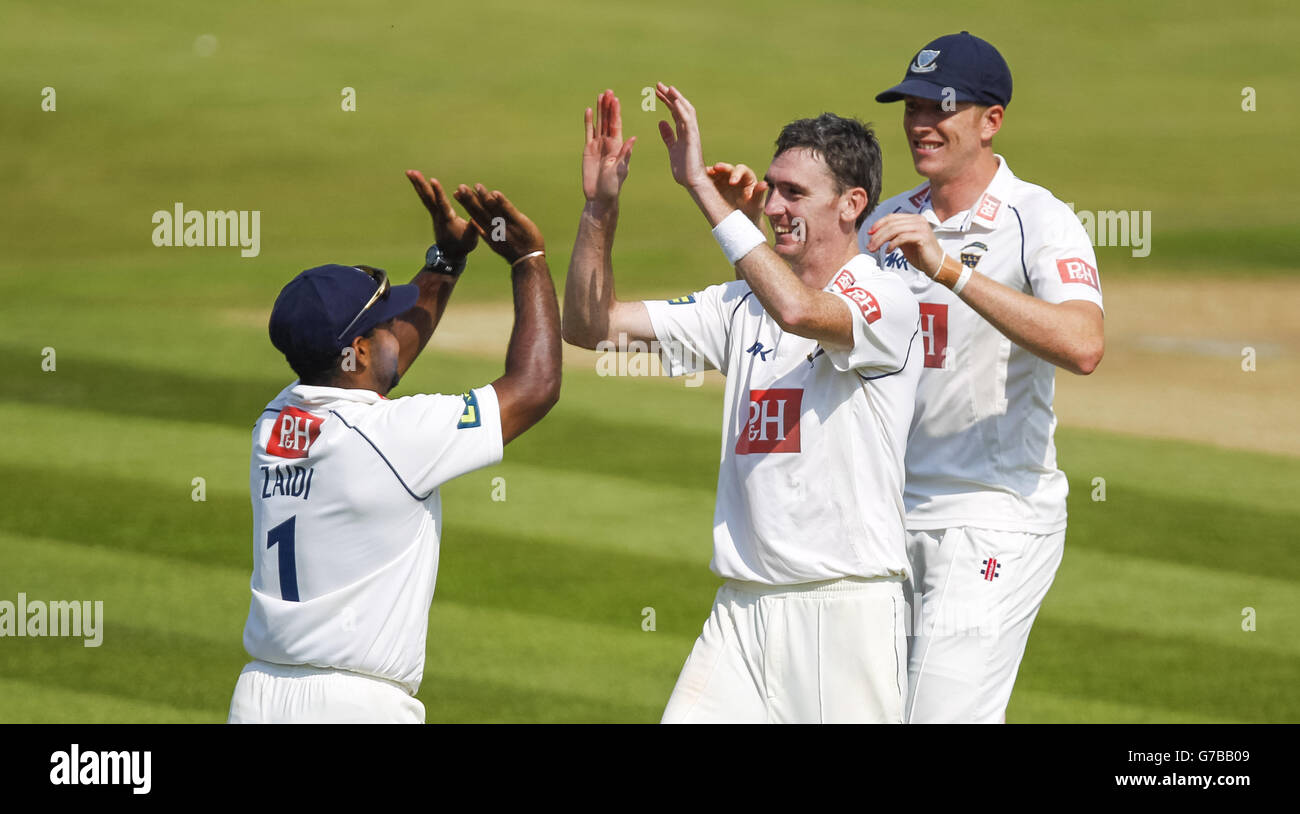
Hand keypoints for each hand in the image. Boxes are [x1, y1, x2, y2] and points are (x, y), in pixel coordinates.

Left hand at [406, 170, 478, 257]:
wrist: (451, 254)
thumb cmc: (463, 245)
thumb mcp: (471, 238)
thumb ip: (473, 227)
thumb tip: (477, 218)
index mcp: (448, 219)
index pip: (441, 203)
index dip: (437, 192)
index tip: (432, 180)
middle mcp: (438, 215)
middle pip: (428, 197)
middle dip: (420, 184)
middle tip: (412, 172)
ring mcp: (434, 214)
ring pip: (425, 197)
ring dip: (417, 184)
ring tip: (410, 172)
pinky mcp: (434, 213)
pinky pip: (426, 199)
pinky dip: (421, 189)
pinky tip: (417, 181)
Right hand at [454, 184, 544, 263]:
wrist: (528, 261)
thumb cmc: (513, 252)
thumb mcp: (495, 244)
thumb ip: (484, 232)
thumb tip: (473, 222)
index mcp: (488, 232)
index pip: (474, 214)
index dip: (465, 204)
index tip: (456, 194)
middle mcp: (495, 227)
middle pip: (480, 210)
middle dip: (470, 199)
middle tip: (460, 187)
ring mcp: (506, 224)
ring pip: (493, 208)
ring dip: (484, 197)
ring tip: (476, 186)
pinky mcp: (518, 222)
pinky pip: (509, 210)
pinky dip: (502, 202)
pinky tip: (495, 193)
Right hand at [583, 90, 635, 209]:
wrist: (600, 197)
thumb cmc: (613, 186)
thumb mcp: (621, 169)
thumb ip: (625, 154)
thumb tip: (633, 138)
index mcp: (618, 145)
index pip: (616, 125)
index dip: (616, 112)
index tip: (615, 99)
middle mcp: (609, 142)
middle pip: (608, 120)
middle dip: (608, 106)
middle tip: (608, 91)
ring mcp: (598, 145)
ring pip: (598, 123)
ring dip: (599, 110)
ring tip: (600, 95)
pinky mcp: (588, 150)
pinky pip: (588, 132)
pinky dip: (588, 122)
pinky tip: (588, 110)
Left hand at [655, 82, 709, 191]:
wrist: (693, 182)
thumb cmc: (684, 169)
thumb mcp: (672, 148)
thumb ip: (668, 135)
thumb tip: (661, 122)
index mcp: (683, 132)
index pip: (675, 112)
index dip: (667, 101)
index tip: (657, 92)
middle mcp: (689, 130)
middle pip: (680, 108)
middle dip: (670, 96)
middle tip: (658, 85)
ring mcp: (692, 134)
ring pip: (686, 111)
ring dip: (677, 99)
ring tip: (668, 88)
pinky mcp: (692, 139)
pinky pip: (688, 121)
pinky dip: (682, 110)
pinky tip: (675, 101)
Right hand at [706, 162, 767, 226]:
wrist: (742, 221)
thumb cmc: (752, 211)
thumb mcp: (756, 204)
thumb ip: (759, 193)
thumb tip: (764, 184)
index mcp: (747, 178)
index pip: (742, 170)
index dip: (737, 174)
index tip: (732, 183)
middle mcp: (735, 176)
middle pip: (729, 169)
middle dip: (723, 168)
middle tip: (717, 168)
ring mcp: (724, 181)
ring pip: (718, 172)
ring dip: (712, 171)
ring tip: (706, 172)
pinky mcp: (715, 186)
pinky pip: (709, 180)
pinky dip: (705, 178)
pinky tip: (699, 179)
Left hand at [865, 213, 945, 275]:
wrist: (936, 265)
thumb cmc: (920, 254)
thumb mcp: (904, 242)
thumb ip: (894, 235)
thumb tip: (876, 233)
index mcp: (914, 218)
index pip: (892, 217)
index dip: (878, 224)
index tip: (869, 233)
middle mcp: (918, 220)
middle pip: (891, 224)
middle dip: (877, 235)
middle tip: (869, 246)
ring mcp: (921, 227)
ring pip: (894, 230)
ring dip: (881, 240)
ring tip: (874, 249)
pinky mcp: (922, 237)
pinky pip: (902, 238)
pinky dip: (892, 244)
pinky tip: (887, 252)